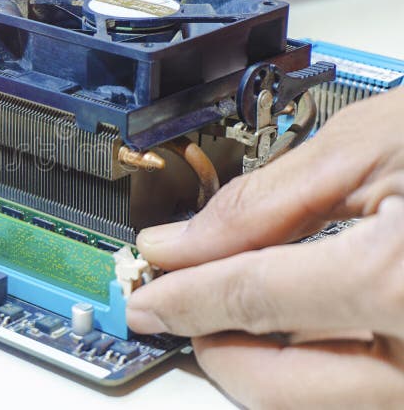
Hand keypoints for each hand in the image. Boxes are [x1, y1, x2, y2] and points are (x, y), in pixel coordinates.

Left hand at [127, 89, 403, 406]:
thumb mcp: (374, 142)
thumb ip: (266, 202)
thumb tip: (186, 242)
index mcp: (403, 281)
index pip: (252, 300)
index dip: (183, 294)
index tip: (146, 293)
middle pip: (278, 385)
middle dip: (214, 344)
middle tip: (180, 302)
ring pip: (319, 401)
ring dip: (260, 360)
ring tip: (233, 303)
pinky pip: (365, 389)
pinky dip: (315, 361)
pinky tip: (298, 315)